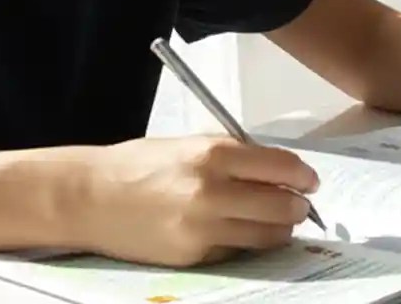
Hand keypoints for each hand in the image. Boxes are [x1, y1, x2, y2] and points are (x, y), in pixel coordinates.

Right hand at [81, 136, 318, 266]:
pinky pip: (237, 251)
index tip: (310, 181)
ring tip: (276, 222)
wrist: (90, 196)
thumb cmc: (139, 165)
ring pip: (267, 236)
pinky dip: (245, 244)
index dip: (304, 177)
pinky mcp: (193, 255)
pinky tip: (237, 232)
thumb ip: (233, 157)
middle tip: (300, 206)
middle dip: (298, 208)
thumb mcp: (189, 145)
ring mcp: (203, 228)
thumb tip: (278, 174)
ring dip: (279, 230)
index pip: (281, 168)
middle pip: (282, 207)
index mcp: (213, 154)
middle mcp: (212, 191)